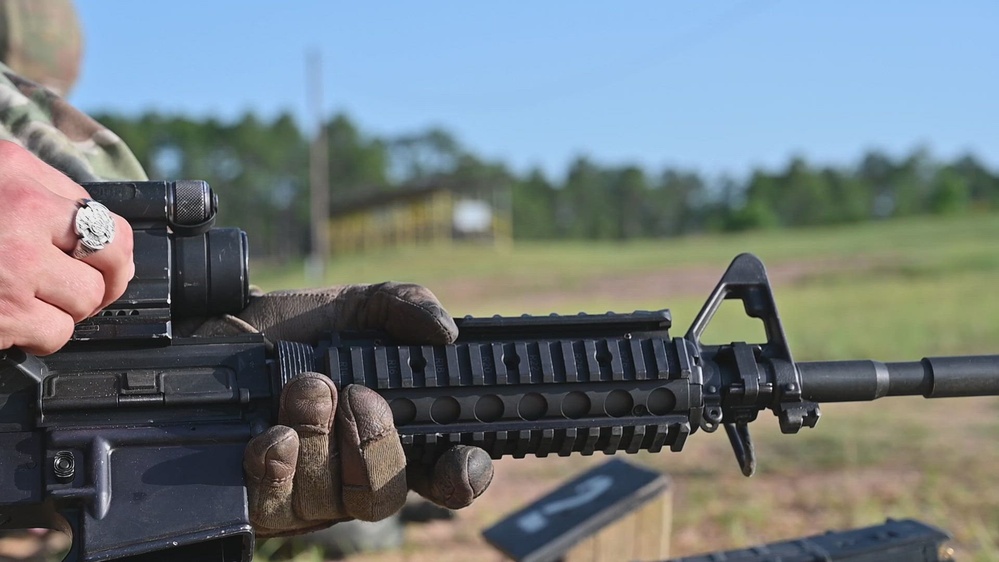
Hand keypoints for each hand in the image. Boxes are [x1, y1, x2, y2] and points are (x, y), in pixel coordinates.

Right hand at [0, 142, 132, 354]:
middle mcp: (22, 211)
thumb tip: (91, 221)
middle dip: (106, 278)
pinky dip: (39, 335)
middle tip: (88, 289)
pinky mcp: (5, 311)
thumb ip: (39, 188)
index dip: (108, 246)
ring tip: (27, 300)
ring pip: (87, 297)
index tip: (98, 260)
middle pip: (111, 252)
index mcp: (17, 172)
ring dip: (64, 309)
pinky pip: (57, 332)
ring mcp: (15, 263)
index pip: (98, 210)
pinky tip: (10, 320)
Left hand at [193, 282, 493, 535]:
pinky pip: (281, 507)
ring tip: (302, 386)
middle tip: (359, 396)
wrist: (198, 340)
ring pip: (334, 500)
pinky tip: (270, 434)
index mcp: (388, 429)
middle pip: (390, 495)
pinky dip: (281, 466)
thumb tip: (445, 332)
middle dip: (379, 447)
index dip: (463, 473)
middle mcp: (352, 471)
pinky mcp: (257, 506)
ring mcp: (305, 495)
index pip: (443, 470)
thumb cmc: (280, 329)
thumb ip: (400, 306)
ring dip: (321, 438)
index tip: (461, 456)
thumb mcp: (345, 306)